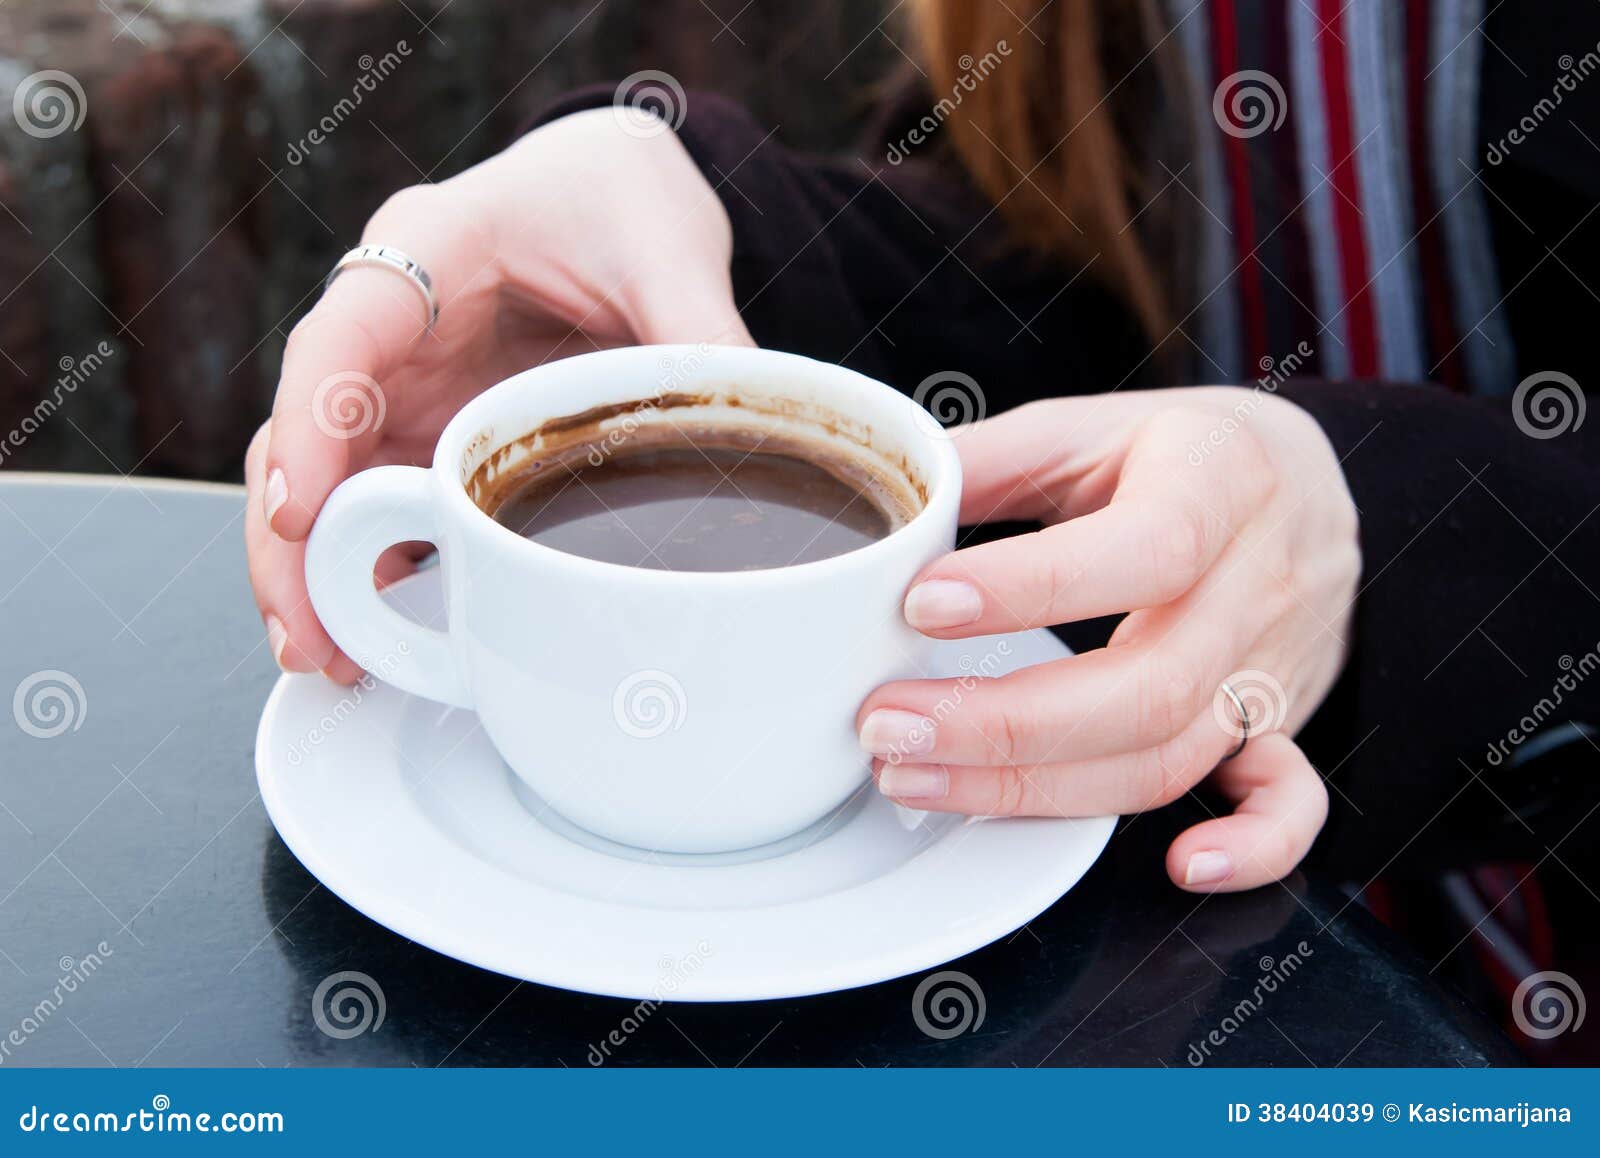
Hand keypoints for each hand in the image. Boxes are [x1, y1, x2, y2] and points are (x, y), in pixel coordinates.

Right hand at [246, 109, 751, 679]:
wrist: (611, 192)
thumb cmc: (616, 197)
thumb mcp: (665, 248)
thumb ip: (698, 331)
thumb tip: (752, 426)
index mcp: (429, 251)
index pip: (340, 342)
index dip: (312, 430)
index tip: (304, 516)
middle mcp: (391, 327)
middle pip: (303, 432)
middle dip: (291, 540)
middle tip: (314, 637)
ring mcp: (403, 386)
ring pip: (325, 480)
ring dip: (316, 571)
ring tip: (330, 660)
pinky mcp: (430, 433)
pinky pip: (379, 502)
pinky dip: (368, 567)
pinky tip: (376, 640)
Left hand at [859, 389, 1360, 891]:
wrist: (1308, 483)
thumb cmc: (1184, 453)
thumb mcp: (1093, 424)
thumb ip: (993, 460)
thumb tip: (890, 498)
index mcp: (1220, 482)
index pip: (1148, 548)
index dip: (1033, 587)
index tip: (923, 604)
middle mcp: (1259, 583)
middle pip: (1148, 687)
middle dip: (1003, 724)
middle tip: (888, 725)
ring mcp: (1273, 665)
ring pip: (1171, 757)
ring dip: (1039, 788)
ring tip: (918, 777)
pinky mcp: (1281, 724)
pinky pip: (1290, 804)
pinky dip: (1250, 848)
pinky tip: (1181, 867)